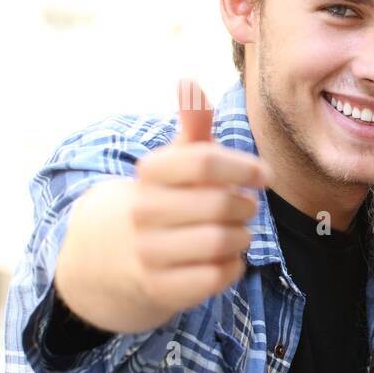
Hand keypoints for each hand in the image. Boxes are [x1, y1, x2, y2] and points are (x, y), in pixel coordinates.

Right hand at [128, 80, 270, 318]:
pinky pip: (219, 276)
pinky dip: (233, 266)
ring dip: (243, 237)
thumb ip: (192, 130)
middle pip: (221, 204)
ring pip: (224, 241)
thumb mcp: (172, 166)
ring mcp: (148, 253)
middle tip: (245, 208)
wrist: (110, 261)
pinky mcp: (162, 289)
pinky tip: (224, 259)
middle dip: (246, 206)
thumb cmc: (161, 203)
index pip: (203, 161)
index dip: (243, 167)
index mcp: (149, 174)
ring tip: (235, 233)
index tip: (263, 175)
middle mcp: (142, 212)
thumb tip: (190, 83)